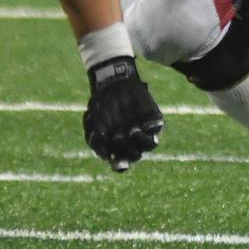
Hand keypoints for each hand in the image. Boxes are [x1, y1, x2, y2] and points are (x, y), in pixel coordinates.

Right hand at [82, 56, 163, 171]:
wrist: (113, 83)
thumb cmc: (100, 106)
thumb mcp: (91, 122)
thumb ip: (96, 139)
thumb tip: (106, 155)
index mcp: (116, 148)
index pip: (120, 164)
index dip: (119, 165)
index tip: (114, 159)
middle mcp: (132, 143)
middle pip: (135, 156)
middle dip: (128, 152)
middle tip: (119, 138)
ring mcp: (144, 131)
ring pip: (150, 145)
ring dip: (141, 141)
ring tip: (132, 130)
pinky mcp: (154, 119)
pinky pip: (157, 126)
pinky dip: (151, 127)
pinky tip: (143, 123)